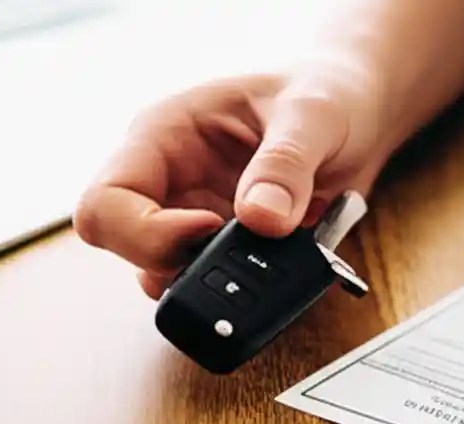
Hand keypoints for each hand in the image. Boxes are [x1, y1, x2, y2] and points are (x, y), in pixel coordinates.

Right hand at [74, 70, 387, 298]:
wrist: (358, 114)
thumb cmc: (324, 95)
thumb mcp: (312, 115)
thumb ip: (286, 165)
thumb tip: (261, 219)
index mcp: (164, 136)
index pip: (105, 202)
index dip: (146, 232)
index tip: (212, 229)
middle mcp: (168, 181)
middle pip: (125, 249)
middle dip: (181, 264)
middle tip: (248, 251)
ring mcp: (192, 217)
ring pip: (165, 276)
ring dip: (221, 280)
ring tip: (277, 250)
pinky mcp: (225, 246)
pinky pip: (216, 284)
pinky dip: (251, 287)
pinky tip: (287, 261)